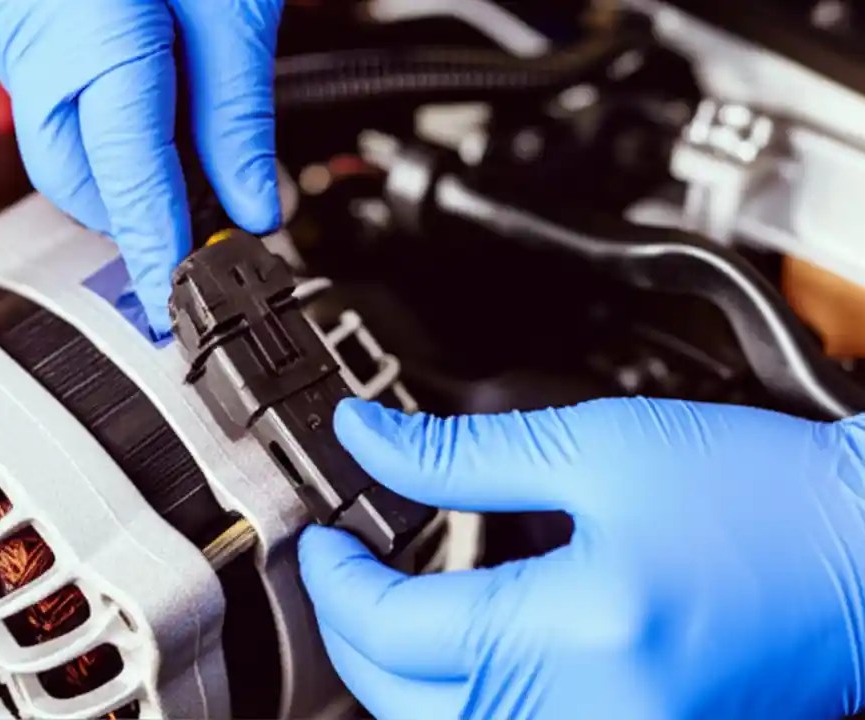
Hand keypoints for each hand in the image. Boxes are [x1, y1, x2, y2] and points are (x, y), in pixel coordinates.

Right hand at [0, 0, 282, 334]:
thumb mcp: (230, 0)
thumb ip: (236, 108)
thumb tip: (251, 204)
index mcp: (82, 21)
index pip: (124, 175)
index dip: (156, 245)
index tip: (177, 299)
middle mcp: (14, 27)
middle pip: (74, 177)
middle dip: (141, 203)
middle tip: (206, 205)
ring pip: (53, 142)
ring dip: (118, 155)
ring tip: (180, 121)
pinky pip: (41, 94)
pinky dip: (92, 106)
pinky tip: (140, 75)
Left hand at [300, 397, 864, 718]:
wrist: (864, 552)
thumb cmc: (763, 496)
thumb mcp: (596, 448)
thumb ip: (459, 453)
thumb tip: (368, 438)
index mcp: (573, 632)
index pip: (391, 627)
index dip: (335, 577)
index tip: (322, 540)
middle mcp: (587, 714)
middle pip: (400, 700)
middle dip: (350, 633)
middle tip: (342, 570)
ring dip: (396, 676)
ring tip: (387, 608)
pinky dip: (460, 700)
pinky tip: (461, 651)